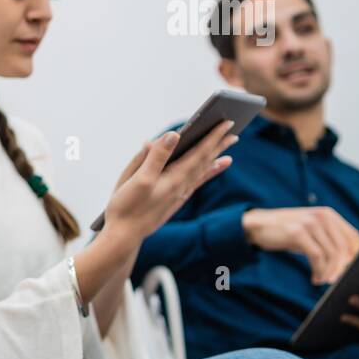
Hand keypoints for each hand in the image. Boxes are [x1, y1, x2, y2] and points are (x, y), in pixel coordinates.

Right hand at [102, 121, 237, 243]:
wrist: (123, 236)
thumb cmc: (126, 206)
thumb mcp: (137, 179)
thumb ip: (156, 157)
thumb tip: (173, 135)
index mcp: (174, 178)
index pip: (199, 152)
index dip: (213, 136)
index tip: (226, 122)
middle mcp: (181, 186)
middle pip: (205, 161)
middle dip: (218, 145)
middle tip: (234, 131)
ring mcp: (178, 195)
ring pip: (202, 173)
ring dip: (215, 160)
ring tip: (229, 153)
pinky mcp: (173, 201)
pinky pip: (196, 183)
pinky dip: (206, 174)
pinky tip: (211, 169)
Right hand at [242, 207, 358, 284]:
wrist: (257, 225)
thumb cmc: (286, 232)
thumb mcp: (310, 232)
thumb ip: (328, 240)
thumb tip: (349, 263)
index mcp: (329, 215)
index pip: (354, 237)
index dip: (357, 256)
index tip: (353, 272)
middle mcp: (322, 216)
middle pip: (344, 247)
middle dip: (343, 268)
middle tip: (338, 282)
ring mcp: (310, 223)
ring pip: (331, 254)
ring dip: (330, 272)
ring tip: (323, 282)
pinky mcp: (298, 232)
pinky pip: (316, 256)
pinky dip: (318, 271)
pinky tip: (315, 279)